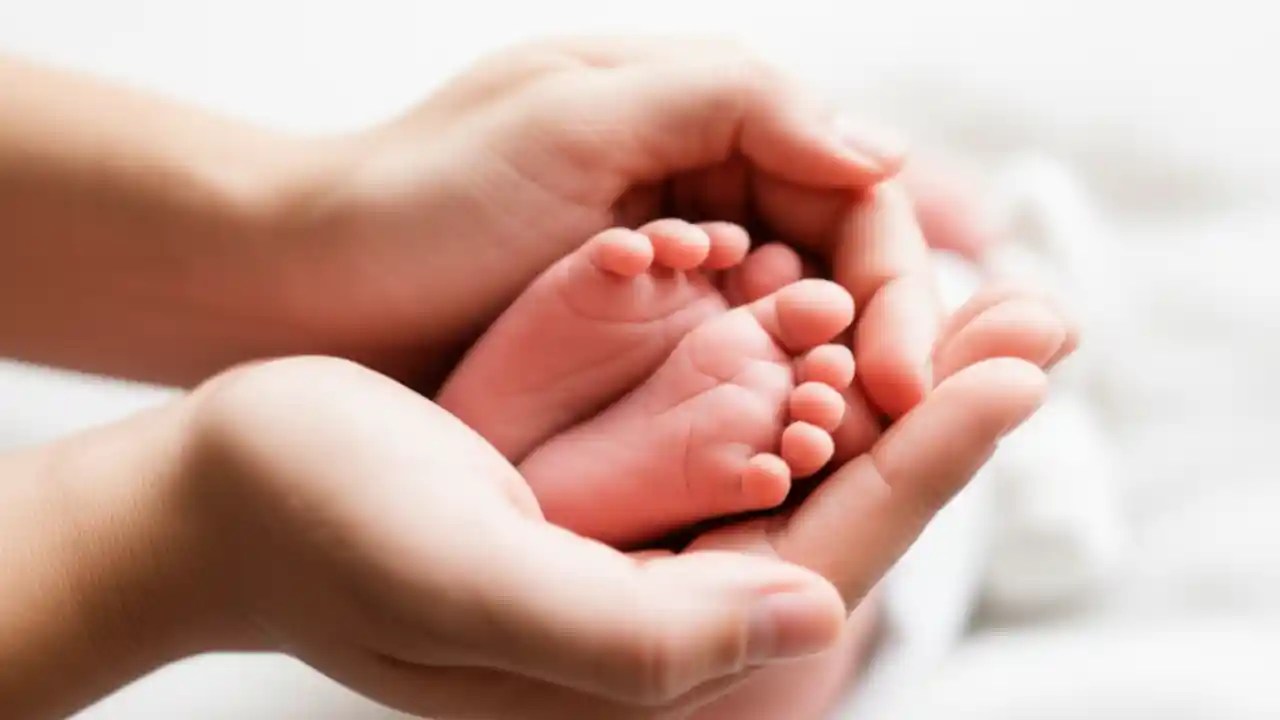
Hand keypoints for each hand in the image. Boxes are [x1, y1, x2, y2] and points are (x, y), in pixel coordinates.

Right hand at [173, 285, 1070, 719]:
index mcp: (651, 662)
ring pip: (800, 459)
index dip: (936, 457)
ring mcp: (638, 550)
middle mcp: (664, 614)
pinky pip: (730, 427)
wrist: (228, 496)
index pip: (832, 549)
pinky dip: (798, 362)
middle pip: (843, 503)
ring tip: (969, 302)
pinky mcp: (608, 493)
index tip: (1022, 361)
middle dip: (942, 407)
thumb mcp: (473, 590)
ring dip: (887, 376)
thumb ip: (641, 635)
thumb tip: (819, 610)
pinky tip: (844, 304)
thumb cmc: (326, 537)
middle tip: (1035, 315)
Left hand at [273, 39, 923, 394]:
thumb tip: (882, 151)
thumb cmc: (419, 192)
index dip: (898, 281)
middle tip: (900, 425)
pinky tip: (788, 460)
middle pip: (842, 272)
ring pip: (796, 334)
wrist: (302, 287)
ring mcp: (675, 285)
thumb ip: (735, 103)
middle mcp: (705, 201)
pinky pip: (732, 384)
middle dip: (885, 342)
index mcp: (706, 125)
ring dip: (834, 388)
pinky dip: (768, 419)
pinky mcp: (636, 356)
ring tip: (847, 451)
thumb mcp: (575, 114)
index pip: (852, 195)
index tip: (904, 372)